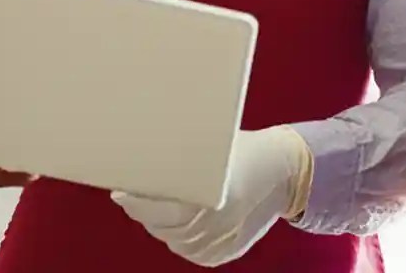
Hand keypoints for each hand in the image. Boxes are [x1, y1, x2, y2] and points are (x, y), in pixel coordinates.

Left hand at [111, 126, 311, 267]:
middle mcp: (215, 226)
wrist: (285, 176)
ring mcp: (216, 246)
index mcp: (213, 196)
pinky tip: (180, 213)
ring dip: (157, 218)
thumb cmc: (244, 152)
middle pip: (157, 222)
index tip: (120, 186)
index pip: (155, 205)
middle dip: (142, 205)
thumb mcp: (213, 148)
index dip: (133, 197)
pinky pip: (183, 246)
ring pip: (167, 236)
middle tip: (132, 187)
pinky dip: (176, 231)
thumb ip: (177, 157)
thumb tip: (135, 162)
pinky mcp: (218, 257)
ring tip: (160, 196)